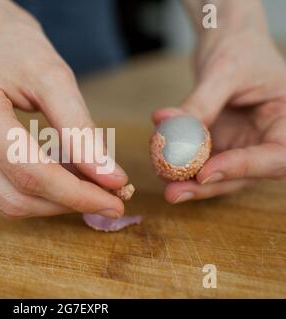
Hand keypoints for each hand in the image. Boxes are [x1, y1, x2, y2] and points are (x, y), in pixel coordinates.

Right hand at [0, 0, 127, 217]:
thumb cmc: (14, 47)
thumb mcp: (54, 77)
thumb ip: (80, 130)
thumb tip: (109, 177)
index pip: (29, 170)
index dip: (76, 193)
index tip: (115, 199)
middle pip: (14, 196)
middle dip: (66, 203)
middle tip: (107, 196)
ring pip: (5, 201)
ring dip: (51, 201)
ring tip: (85, 182)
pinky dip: (35, 189)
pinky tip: (59, 174)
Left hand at [153, 28, 285, 202]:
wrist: (227, 40)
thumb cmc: (237, 47)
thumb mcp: (222, 71)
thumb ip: (201, 103)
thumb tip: (171, 129)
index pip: (275, 157)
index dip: (241, 169)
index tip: (205, 173)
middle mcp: (266, 139)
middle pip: (241, 174)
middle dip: (205, 186)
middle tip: (172, 192)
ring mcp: (240, 145)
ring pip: (216, 172)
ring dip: (186, 178)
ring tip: (159, 174)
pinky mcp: (217, 144)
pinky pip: (197, 158)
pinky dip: (177, 160)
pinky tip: (156, 156)